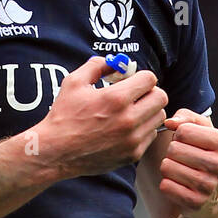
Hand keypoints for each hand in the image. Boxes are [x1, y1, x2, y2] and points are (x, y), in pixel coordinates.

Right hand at [32, 56, 167, 179]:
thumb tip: (113, 62)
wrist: (56, 152)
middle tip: (136, 95)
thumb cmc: (63, 116)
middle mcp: (129, 119)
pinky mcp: (132, 154)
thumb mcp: (74, 83)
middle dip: (149, 92)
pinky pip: (150, 135)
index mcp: (116, 98)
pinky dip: (143, 129)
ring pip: (158, 117)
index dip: (141, 76)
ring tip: (131, 112)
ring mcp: (132, 139)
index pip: (150, 79)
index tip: (132, 81)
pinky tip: (125, 128)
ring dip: (148, 111)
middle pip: (161, 97)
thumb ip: (96, 66)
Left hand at [158, 110, 217, 216]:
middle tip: (183, 159)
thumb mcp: (200, 130)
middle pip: (173, 149)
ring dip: (168, 168)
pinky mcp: (196, 202)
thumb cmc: (202, 155)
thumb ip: (185, 116)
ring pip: (166, 166)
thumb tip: (170, 122)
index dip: (179, 136)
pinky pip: (165, 186)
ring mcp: (209, 185)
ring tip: (181, 171)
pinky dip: (167, 184)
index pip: (183, 130)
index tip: (189, 144)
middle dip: (172, 152)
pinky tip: (179, 185)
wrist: (214, 196)